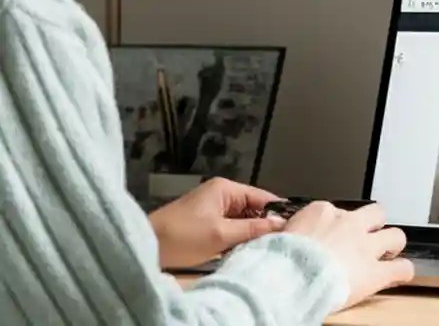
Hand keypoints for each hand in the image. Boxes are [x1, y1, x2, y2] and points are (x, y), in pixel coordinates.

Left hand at [148, 177, 285, 269]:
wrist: (144, 246)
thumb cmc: (181, 236)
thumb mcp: (221, 234)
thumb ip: (253, 228)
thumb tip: (281, 224)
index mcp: (226, 189)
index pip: (263, 197)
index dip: (277, 213)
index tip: (293, 228)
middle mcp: (221, 194)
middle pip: (254, 209)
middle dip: (263, 225)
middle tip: (277, 242)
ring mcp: (212, 208)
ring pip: (242, 220)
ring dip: (249, 233)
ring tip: (261, 247)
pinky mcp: (205, 223)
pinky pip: (230, 227)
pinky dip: (236, 238)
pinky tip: (242, 249)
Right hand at [284, 201, 412, 310]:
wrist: (286, 278)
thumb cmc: (275, 260)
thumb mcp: (273, 236)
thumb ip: (285, 232)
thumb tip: (278, 235)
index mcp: (321, 213)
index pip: (334, 211)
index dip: (334, 225)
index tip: (328, 235)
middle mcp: (348, 224)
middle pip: (375, 213)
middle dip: (374, 224)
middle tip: (368, 237)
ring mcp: (365, 247)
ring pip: (395, 235)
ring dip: (393, 244)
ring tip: (389, 253)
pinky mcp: (374, 271)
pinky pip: (401, 268)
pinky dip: (402, 271)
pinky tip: (400, 275)